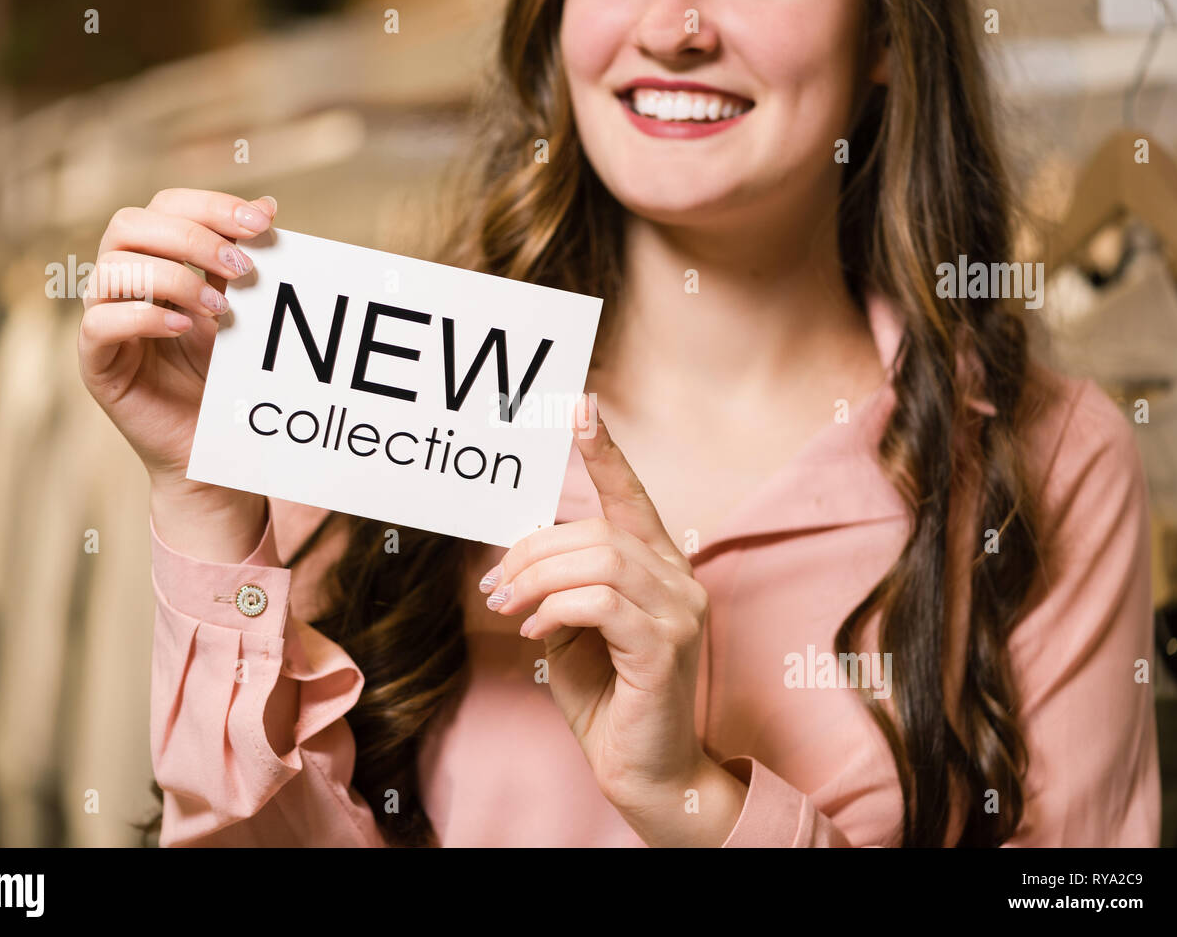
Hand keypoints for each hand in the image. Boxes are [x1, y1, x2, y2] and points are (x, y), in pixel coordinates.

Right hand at [77, 188, 277, 559]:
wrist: (214, 442)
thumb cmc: (223, 374)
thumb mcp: (241, 310)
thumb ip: (243, 261)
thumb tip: (268, 205)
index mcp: (154, 258)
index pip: (164, 205)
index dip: (210, 205)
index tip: (261, 223)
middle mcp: (121, 282)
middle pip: (129, 225)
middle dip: (192, 237)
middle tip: (244, 268)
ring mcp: (103, 320)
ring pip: (112, 268)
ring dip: (173, 278)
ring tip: (221, 309)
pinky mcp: (96, 362)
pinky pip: (99, 323)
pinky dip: (143, 317)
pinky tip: (183, 327)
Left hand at [478, 395, 746, 845]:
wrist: (644, 769)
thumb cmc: (607, 698)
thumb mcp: (571, 627)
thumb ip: (557, 584)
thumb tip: (516, 548)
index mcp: (658, 567)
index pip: (631, 497)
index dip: (605, 452)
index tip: (581, 407)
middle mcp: (679, 578)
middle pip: (597, 530)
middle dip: (533, 551)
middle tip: (496, 586)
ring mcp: (680, 610)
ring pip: (599, 558)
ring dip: (539, 578)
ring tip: (511, 608)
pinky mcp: (666, 644)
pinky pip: (601, 600)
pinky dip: (557, 609)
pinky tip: (537, 632)